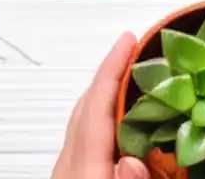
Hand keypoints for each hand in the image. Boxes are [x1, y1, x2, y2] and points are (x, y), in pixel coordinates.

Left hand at [52, 32, 149, 178]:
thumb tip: (133, 162)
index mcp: (84, 170)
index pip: (97, 106)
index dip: (112, 68)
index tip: (128, 40)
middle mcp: (70, 168)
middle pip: (86, 108)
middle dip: (110, 75)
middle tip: (137, 54)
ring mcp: (67, 174)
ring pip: (83, 123)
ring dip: (106, 96)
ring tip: (133, 82)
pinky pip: (84, 139)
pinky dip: (102, 119)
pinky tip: (121, 127)